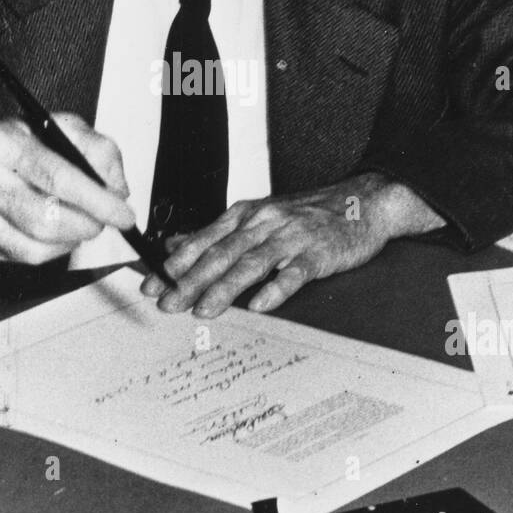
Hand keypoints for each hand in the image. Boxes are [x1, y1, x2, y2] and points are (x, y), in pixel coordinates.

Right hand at [0, 114, 134, 263]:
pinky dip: (53, 250)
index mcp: (3, 143)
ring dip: (73, 240)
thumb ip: (92, 147)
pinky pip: (26, 258)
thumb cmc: (0, 144)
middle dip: (88, 224)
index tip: (122, 212)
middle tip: (104, 218)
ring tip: (81, 223)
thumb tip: (117, 187)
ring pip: (38, 246)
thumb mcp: (47, 125)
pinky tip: (56, 233)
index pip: (59, 177)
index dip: (97, 200)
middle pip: (48, 219)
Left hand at [140, 173, 442, 317]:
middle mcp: (265, 222)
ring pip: (251, 262)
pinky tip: (260, 305)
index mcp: (246, 214)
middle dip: (191, 280)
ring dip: (225, 287)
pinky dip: (276, 288)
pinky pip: (295, 272)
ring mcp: (292, 236)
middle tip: (168, 302)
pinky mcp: (319, 252)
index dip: (175, 263)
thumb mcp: (258, 216)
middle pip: (221, 253)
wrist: (362, 203)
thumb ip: (217, 233)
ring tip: (204, 309)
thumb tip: (174, 246)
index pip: (203, 239)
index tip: (151, 283)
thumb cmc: (308, 214)